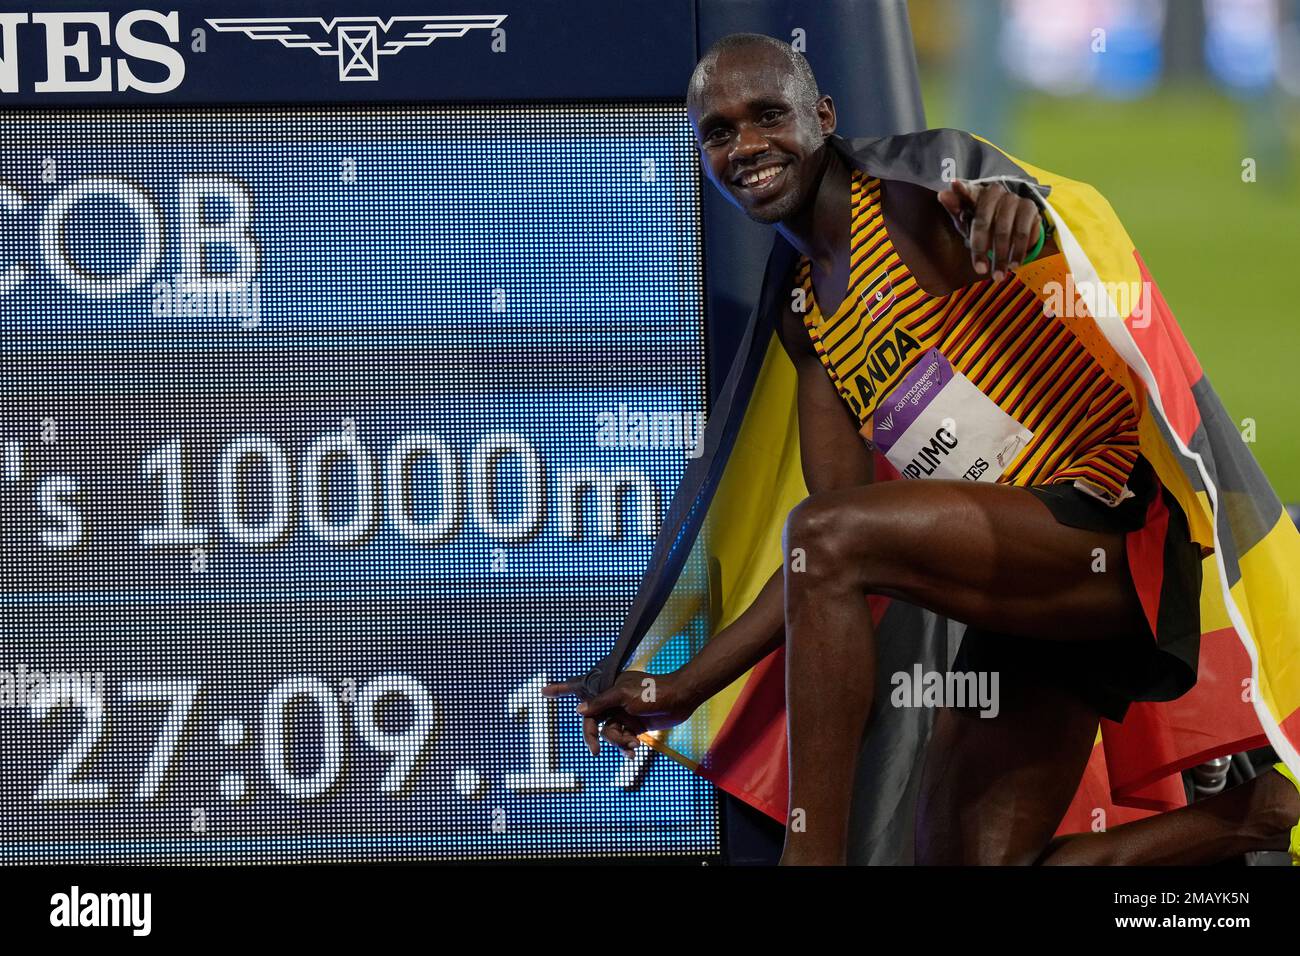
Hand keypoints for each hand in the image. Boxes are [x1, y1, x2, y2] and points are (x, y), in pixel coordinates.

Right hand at [541, 669, 701, 758]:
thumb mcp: (624, 696)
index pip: (580, 687)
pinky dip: (626, 745)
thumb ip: (601, 702)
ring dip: (618, 741)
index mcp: (607, 687)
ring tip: (632, 745)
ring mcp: (622, 713)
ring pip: (608, 733)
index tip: (543, 691)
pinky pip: (621, 739)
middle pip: (593, 721)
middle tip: (594, 750)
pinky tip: (635, 749)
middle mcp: (611, 700)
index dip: (561, 689)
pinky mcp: (633, 725)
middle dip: (594, 736)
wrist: (681, 700)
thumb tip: (579, 710)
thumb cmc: (653, 692)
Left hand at [937, 179, 1043, 281]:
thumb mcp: (966, 219)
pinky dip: (1018, 252)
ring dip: (1001, 257)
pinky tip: (1014, 264)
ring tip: (998, 275)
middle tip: (980, 271)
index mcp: (975, 193)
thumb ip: (955, 209)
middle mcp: (994, 191)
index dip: (961, 190)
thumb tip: (942, 194)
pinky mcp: (1029, 207)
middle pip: (983, 222)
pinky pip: (1023, 233)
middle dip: (981, 250)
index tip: (955, 185)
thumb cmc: (983, 221)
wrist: (1013, 221)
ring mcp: (1013, 198)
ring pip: (1004, 231)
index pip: (967, 191)